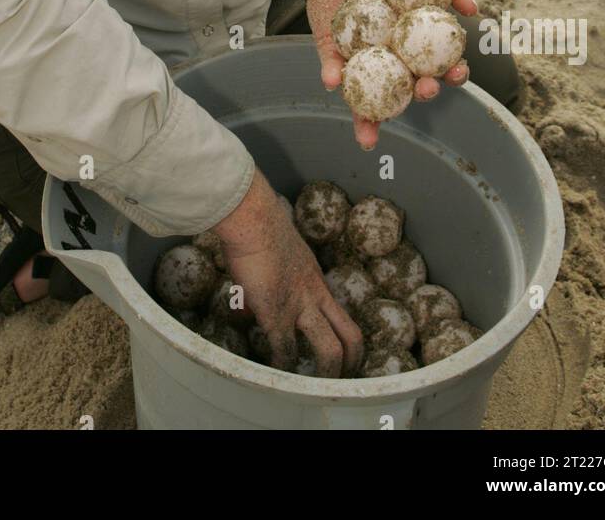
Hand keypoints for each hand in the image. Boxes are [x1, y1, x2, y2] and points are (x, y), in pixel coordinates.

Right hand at [213, 168, 362, 376]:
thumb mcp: (279, 250)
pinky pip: (285, 349)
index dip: (342, 334)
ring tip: (318, 387)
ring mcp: (300, 306)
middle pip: (349, 334)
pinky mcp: (277, 313)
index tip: (337, 349)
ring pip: (329, 349)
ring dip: (326, 372)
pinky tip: (276, 374)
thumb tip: (254, 292)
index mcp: (316, 278)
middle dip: (350, 360)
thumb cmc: (260, 224)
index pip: (339, 312)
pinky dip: (282, 366)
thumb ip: (273, 272)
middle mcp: (316, 294)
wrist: (254, 218)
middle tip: (344, 375)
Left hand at [298, 0, 476, 149]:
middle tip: (426, 90)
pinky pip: (334, 70)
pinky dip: (333, 77)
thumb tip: (474, 8)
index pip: (443, 64)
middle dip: (422, 94)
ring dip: (371, 116)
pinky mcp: (332, 55)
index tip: (458, 71)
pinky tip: (332, 81)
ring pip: (371, 96)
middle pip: (412, 86)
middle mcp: (394, 58)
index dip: (454, 73)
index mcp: (419, 42)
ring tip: (370, 131)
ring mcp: (364, 61)